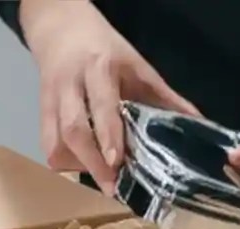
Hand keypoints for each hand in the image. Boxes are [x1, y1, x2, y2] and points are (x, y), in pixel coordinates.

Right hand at [22, 1, 198, 194]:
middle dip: (92, 162)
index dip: (107, 135)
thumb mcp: (138, 66)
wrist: (61, 30)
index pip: (101, 105)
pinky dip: (65, 161)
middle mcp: (70, 85)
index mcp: (98, 69)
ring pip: (55, 141)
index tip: (117, 162)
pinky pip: (48, 144)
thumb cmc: (106, 50)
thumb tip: (198, 124)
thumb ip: (165, 97)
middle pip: (73, 129)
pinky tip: (84, 166)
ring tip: (101, 180)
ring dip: (77, 165)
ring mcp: (51, 100)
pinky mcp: (41, 111)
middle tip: (112, 187)